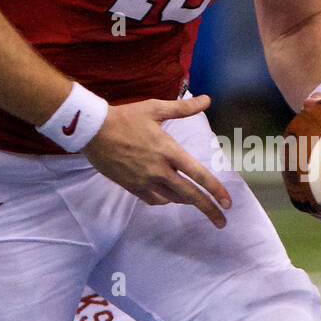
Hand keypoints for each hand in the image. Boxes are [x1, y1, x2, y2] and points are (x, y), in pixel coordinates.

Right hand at [83, 95, 231, 227]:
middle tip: (222, 221)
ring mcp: (144, 181)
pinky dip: (165, 200)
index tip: (228, 203)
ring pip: (173, 199)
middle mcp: (159, 170)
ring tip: (195, 201)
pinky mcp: (132, 186)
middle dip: (209, 210)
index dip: (216, 190)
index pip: (199, 175)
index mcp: (168, 151)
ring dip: (186, 201)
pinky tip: (169, 196)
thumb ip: (183, 108)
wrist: (93, 130)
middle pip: (190, 196)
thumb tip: (207, 99)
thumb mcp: (155, 108)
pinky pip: (154, 200)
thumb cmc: (125, 117)